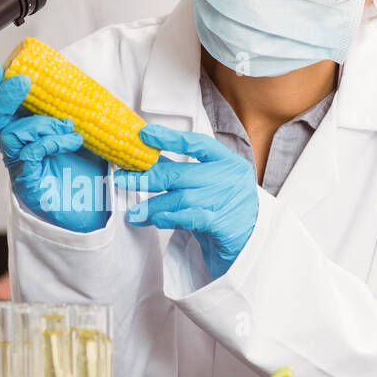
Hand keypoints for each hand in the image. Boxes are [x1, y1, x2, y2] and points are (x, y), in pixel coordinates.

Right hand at [0, 64, 110, 232]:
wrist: (91, 211)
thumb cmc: (84, 172)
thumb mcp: (79, 131)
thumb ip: (72, 109)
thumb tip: (79, 80)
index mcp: (21, 131)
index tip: (0, 68)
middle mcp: (14, 148)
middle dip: (3, 96)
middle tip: (23, 82)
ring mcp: (19, 167)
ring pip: (10, 135)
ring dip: (40, 123)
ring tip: (67, 124)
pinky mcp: (28, 183)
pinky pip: (30, 154)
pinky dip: (51, 141)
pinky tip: (72, 140)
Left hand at [113, 124, 257, 277]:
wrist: (253, 242)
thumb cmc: (225, 208)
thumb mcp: (209, 184)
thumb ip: (182, 171)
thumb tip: (147, 159)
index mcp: (227, 161)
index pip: (197, 144)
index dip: (170, 138)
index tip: (145, 134)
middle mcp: (229, 178)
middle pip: (181, 173)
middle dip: (147, 177)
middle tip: (122, 179)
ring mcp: (228, 201)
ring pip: (181, 198)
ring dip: (153, 205)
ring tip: (135, 212)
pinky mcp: (224, 226)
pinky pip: (192, 219)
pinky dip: (171, 218)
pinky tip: (156, 220)